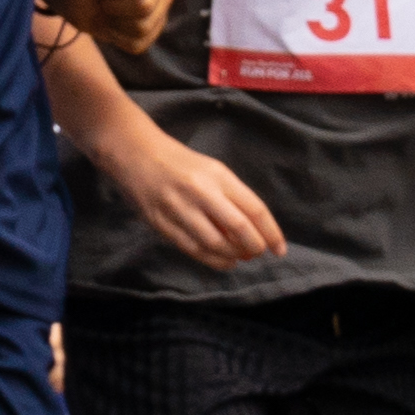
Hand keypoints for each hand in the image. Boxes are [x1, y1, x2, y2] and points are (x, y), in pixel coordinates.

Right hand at [105, 127, 283, 267]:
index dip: (272, 233)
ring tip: (239, 257)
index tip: (279, 249)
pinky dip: (213, 260)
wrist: (134, 152)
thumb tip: (255, 231)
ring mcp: (179, 208)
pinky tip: (223, 261)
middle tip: (257, 252)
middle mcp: (200, 191)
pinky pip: (192, 249)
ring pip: (216, 244)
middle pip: (239, 229)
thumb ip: (232, 197)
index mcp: (217, 175)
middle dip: (254, 247)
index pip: (254, 209)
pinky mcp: (161, 222)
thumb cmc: (179, 162)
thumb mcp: (212, 170)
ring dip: (234, 256)